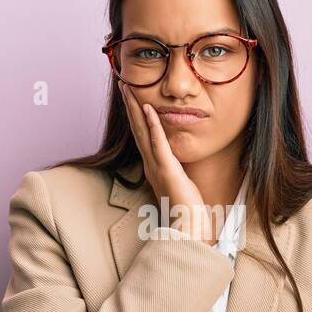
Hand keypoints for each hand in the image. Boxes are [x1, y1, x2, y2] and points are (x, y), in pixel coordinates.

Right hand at [119, 82, 215, 241]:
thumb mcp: (180, 183)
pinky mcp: (168, 171)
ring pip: (142, 132)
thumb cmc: (187, 209)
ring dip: (136, 108)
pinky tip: (149, 109)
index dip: (135, 113)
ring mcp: (157, 167)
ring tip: (129, 89)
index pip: (142, 134)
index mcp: (154, 166)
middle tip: (123, 83)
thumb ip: (175, 170)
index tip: (132, 95)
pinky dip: (153, 126)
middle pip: (137, 128)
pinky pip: (159, 144)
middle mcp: (151, 164)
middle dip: (130, 104)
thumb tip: (176, 161)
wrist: (188, 228)